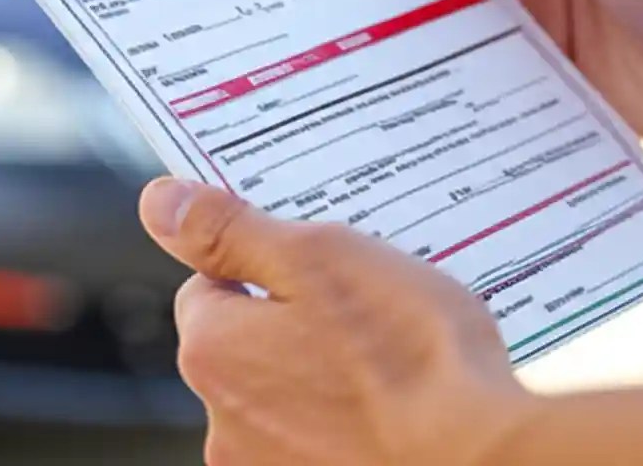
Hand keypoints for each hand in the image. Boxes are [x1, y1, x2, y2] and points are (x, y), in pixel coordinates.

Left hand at [139, 179, 536, 465]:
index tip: (321, 272)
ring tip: (390, 367)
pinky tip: (395, 412)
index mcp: (213, 350)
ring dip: (321, 380)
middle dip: (293, 327)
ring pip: (282, 399)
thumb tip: (159, 202)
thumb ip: (229, 232)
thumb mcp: (320, 258)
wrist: (483, 458)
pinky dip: (345, 426)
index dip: (266, 269)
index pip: (208, 286)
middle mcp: (223, 424)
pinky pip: (316, 441)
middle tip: (366, 316)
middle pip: (244, 348)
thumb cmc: (412, 356)